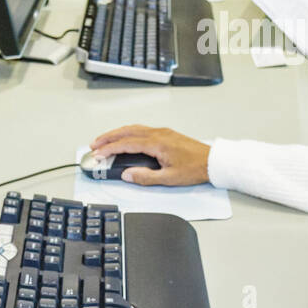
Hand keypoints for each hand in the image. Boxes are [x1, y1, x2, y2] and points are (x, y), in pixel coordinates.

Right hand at [89, 125, 211, 185]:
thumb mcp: (168, 178)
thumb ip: (145, 177)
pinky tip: (126, 138)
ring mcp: (162, 132)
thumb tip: (127, 174)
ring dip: (118, 134)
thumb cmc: (195, 168)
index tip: (98, 154)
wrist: (212, 161)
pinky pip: (142, 129)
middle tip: (94, 145)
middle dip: (108, 138)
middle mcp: (158, 134)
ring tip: (105, 141)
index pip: (126, 144)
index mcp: (157, 143)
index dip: (110, 149)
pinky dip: (128, 133)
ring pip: (134, 129)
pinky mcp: (166, 134)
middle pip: (127, 132)